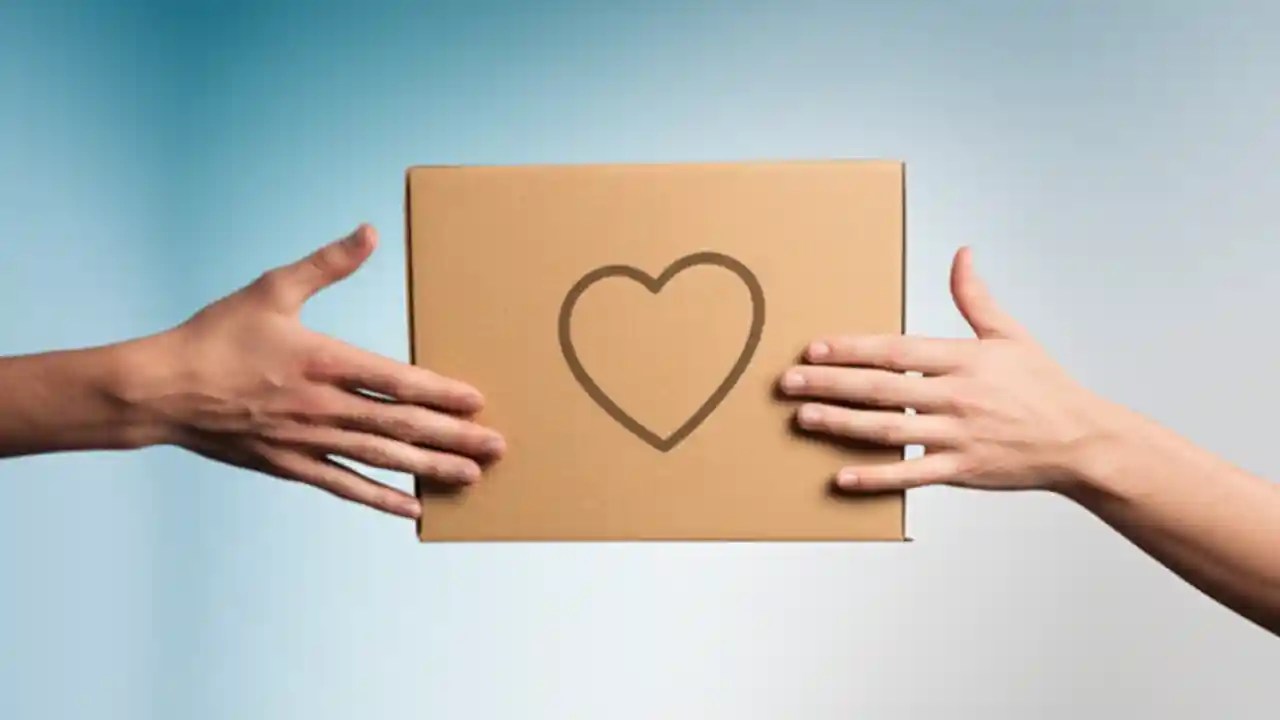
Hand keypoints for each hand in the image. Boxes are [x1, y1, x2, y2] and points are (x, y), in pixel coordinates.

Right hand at [123, 224, 504, 517]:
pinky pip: (344, 486)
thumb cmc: (216, 336)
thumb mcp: (272, 289)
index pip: (397, 380)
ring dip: (430, 469)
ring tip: (471, 478)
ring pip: (382, 459)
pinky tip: (411, 509)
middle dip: (454, 438)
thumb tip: (369, 232)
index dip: (442, 394)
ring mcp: (308, 440)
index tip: (478, 402)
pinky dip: (380, 498)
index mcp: (324, 360)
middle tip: (498, 450)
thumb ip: (327, 264)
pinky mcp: (290, 465)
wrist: (160, 389)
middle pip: (401, 425)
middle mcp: (323, 406)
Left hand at [778, 247, 1120, 493]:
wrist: (1080, 440)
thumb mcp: (1011, 335)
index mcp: (964, 359)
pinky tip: (841, 476)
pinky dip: (876, 477)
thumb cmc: (1042, 386)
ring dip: (841, 425)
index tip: (814, 347)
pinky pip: (911, 475)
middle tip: (788, 382)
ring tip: (803, 418)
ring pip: (889, 430)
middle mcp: (956, 396)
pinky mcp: (961, 470)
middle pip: (882, 388)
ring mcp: (957, 435)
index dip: (852, 348)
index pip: (897, 350)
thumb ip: (975, 297)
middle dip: (831, 384)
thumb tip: (961, 254)